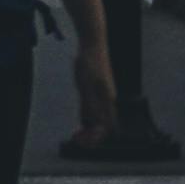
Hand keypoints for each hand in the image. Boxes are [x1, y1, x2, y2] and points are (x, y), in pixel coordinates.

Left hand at [59, 42, 119, 158]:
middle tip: (77, 138)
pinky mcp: (97, 89)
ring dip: (88, 127)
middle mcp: (108, 100)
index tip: (82, 140)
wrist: (92, 43)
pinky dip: (87, 115)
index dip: (96, 138)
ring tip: (77, 132)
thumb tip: (95, 123)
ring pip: (98, 118)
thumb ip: (89, 105)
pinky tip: (81, 116)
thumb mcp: (85, 84)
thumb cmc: (89, 62)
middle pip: (103, 126)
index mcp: (108, 100)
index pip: (106, 128)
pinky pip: (94, 108)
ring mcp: (103, 95)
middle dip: (91, 135)